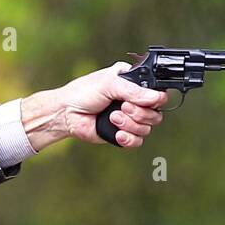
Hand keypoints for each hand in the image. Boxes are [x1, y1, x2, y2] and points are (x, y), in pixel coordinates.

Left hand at [20, 62, 169, 149]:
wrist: (66, 114)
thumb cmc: (83, 93)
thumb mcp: (109, 84)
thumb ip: (134, 90)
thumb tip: (156, 98)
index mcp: (133, 84)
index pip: (158, 93)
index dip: (155, 100)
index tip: (144, 101)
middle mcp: (134, 101)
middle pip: (156, 114)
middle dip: (139, 113)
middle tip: (122, 107)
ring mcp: (129, 118)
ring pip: (147, 128)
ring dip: (130, 124)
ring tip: (113, 117)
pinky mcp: (122, 133)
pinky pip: (138, 141)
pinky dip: (129, 138)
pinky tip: (117, 133)